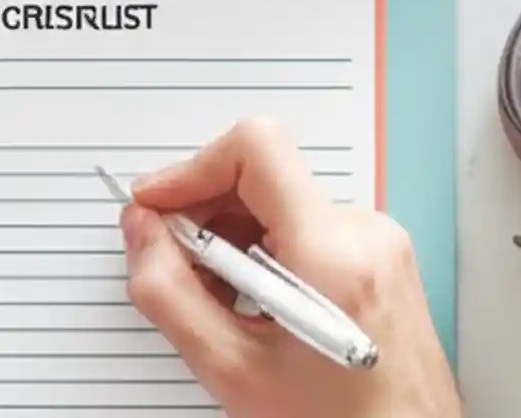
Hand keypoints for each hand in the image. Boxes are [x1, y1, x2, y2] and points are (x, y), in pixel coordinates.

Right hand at [122, 118, 460, 417]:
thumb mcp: (231, 371)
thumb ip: (168, 293)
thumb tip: (141, 230)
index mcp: (334, 254)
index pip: (256, 149)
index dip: (191, 169)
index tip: (156, 205)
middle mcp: (365, 233)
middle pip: (261, 175)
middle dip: (204, 213)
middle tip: (174, 267)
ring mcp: (378, 243)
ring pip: (278, 203)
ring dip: (230, 239)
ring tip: (218, 303)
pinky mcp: (379, 257)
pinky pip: (303, 227)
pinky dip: (262, 253)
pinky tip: (251, 307)